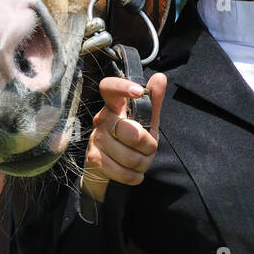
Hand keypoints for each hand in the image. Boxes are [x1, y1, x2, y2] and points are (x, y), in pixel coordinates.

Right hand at [81, 72, 166, 202]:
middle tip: (148, 148)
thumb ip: (154, 101)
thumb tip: (160, 77)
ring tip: (140, 161)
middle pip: (131, 131)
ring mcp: (96, 139)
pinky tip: (133, 173)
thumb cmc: (131, 142)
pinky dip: (135, 176)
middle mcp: (102, 120)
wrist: (109, 171)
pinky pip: (123, 172)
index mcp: (115, 106)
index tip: (139, 92)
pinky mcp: (93, 159)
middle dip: (148, 145)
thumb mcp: (146, 122)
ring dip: (143, 163)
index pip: (110, 88)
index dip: (123, 87)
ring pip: (130, 156)